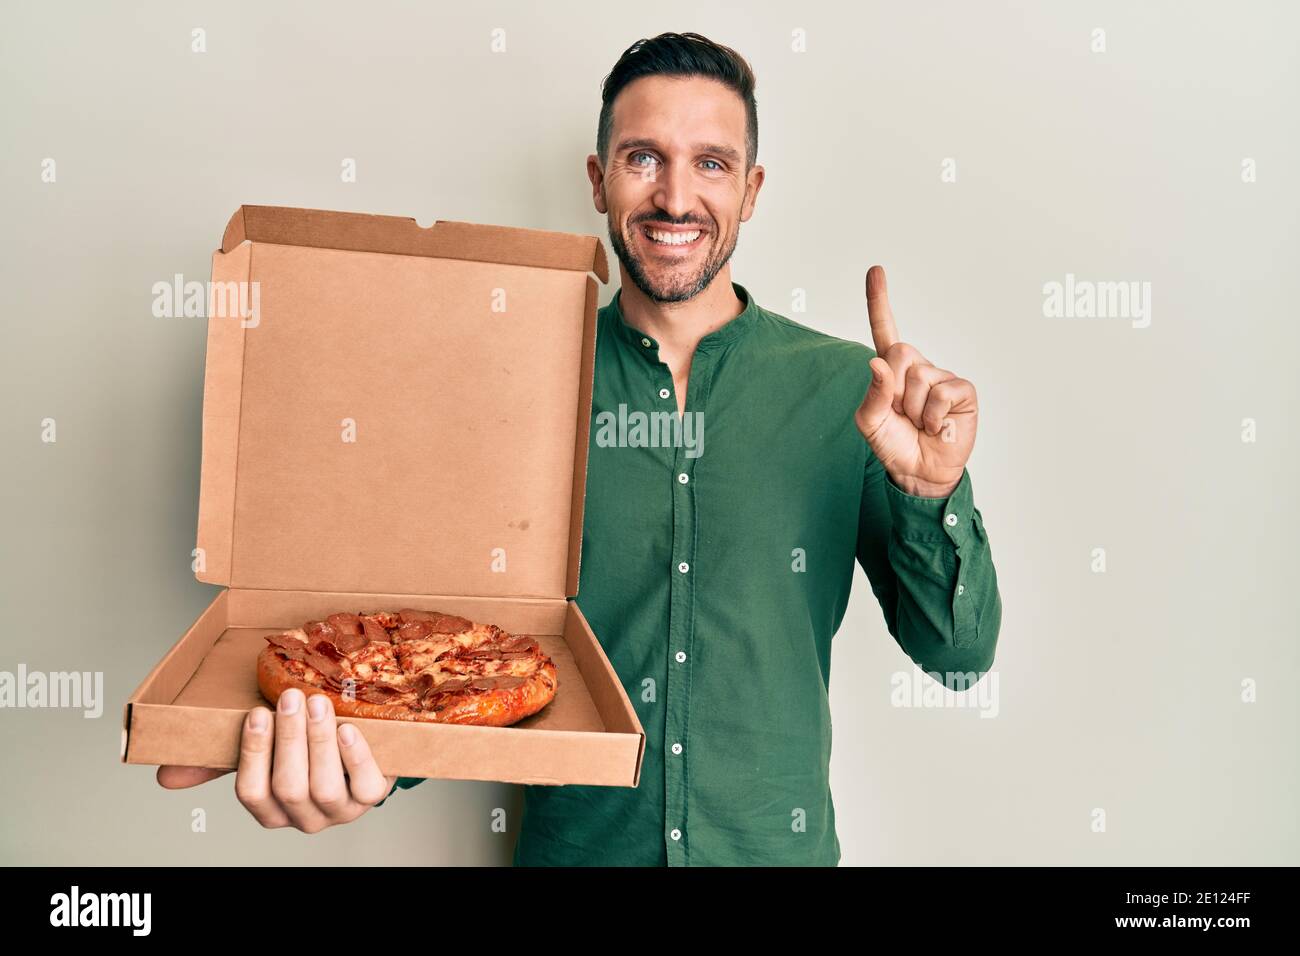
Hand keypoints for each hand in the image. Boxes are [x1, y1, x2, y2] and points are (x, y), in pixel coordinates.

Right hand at [156, 689, 396, 832]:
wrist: (362, 744)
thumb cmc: (303, 747)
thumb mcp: (263, 748)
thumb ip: (219, 760)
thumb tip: (165, 776)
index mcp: (271, 809)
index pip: (251, 792)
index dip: (253, 753)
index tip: (257, 713)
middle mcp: (304, 817)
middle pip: (289, 787)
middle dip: (288, 740)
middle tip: (291, 697)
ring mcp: (341, 811)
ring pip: (325, 787)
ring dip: (319, 742)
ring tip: (318, 703)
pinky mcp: (373, 797)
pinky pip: (368, 787)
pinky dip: (356, 758)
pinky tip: (349, 729)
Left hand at [854, 265, 977, 498]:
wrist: (920, 472)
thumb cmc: (894, 444)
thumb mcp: (870, 423)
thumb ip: (871, 394)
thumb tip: (877, 362)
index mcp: (891, 371)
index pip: (884, 330)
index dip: (879, 301)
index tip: (876, 269)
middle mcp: (918, 367)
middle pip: (900, 352)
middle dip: (894, 387)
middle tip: (902, 414)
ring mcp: (942, 377)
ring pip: (920, 376)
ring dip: (913, 409)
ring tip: (919, 424)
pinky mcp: (962, 391)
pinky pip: (942, 392)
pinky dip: (932, 416)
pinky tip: (936, 426)